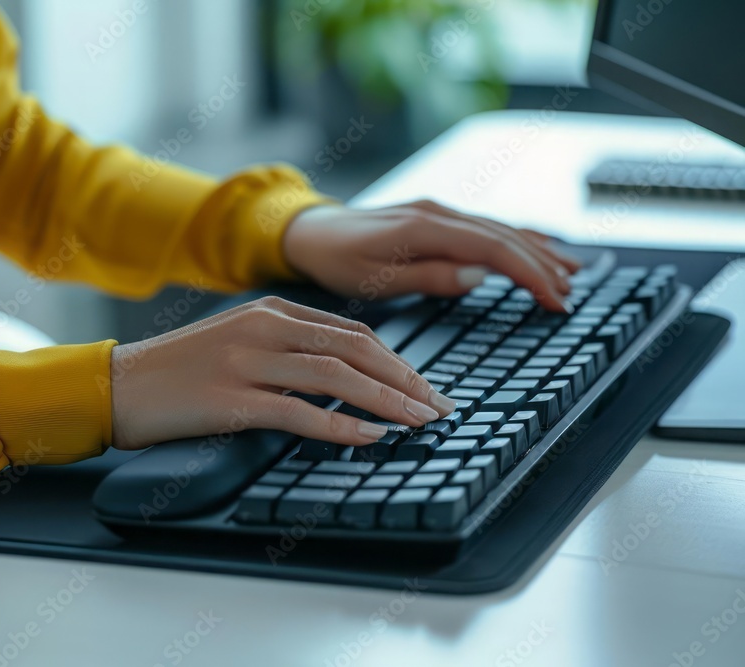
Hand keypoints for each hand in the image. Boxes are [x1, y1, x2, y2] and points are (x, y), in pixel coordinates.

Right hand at [110, 297, 456, 449]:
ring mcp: (247, 361)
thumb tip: (345, 376)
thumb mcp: (239, 340)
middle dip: (406, 380)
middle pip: (355, 349)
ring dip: (387, 401)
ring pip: (336, 376)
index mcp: (270, 310)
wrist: (119, 385)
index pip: (352, 331)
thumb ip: (288, 347)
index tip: (424, 387)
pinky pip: (299, 411)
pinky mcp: (231, 399)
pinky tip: (370, 437)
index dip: (397, 360)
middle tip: (439, 408)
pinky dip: (341, 425)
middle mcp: (264, 327)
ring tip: (420, 423)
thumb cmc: (180, 369)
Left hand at [282, 200, 581, 311]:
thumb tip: (480, 275)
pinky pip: (485, 225)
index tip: (554, 299)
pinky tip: (538, 244)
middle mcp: (437, 212)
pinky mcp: (436, 217)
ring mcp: (439, 211)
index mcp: (425, 228)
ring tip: (570, 271)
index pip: (494, 248)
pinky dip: (516, 237)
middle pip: (505, 236)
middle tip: (569, 295)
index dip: (530, 273)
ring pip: (500, 228)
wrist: (311, 233)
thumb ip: (430, 276)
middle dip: (542, 265)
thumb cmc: (337, 259)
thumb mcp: (376, 279)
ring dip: (537, 249)